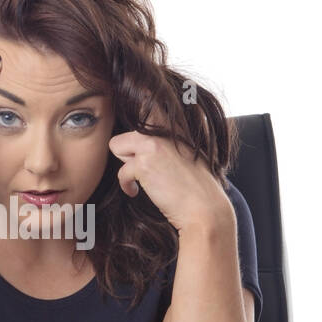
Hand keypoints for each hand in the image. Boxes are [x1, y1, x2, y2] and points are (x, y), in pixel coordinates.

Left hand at [107, 108, 231, 233]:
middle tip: (146, 171)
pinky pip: (121, 172)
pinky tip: (138, 192)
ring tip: (141, 181)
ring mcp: (152, 145)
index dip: (139, 139)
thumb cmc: (198, 188)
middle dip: (130, 155)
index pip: (145, 113)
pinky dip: (126, 185)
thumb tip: (141, 143)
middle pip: (126, 133)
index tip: (142, 154)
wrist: (204, 207)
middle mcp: (163, 130)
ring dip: (126, 166)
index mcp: (174, 126)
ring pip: (116, 145)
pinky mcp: (143, 164)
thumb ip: (167, 144)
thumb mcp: (187, 154)